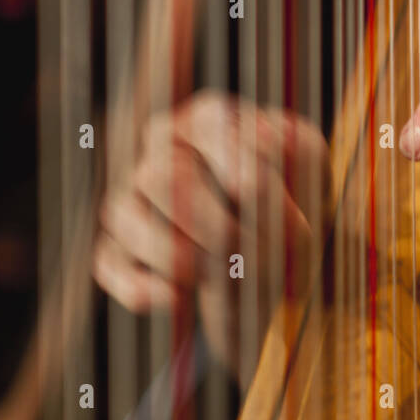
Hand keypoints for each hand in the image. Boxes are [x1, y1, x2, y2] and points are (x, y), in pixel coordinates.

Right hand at [93, 91, 330, 380]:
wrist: (282, 253)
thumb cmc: (294, 198)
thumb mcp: (311, 164)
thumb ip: (296, 149)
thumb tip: (262, 150)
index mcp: (209, 118)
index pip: (214, 133)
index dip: (256, 187)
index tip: (296, 226)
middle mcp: (162, 148)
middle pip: (166, 177)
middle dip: (220, 229)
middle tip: (261, 259)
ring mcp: (132, 196)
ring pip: (126, 216)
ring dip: (181, 257)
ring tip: (226, 275)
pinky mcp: (114, 247)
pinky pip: (108, 263)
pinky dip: (143, 288)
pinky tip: (182, 300)